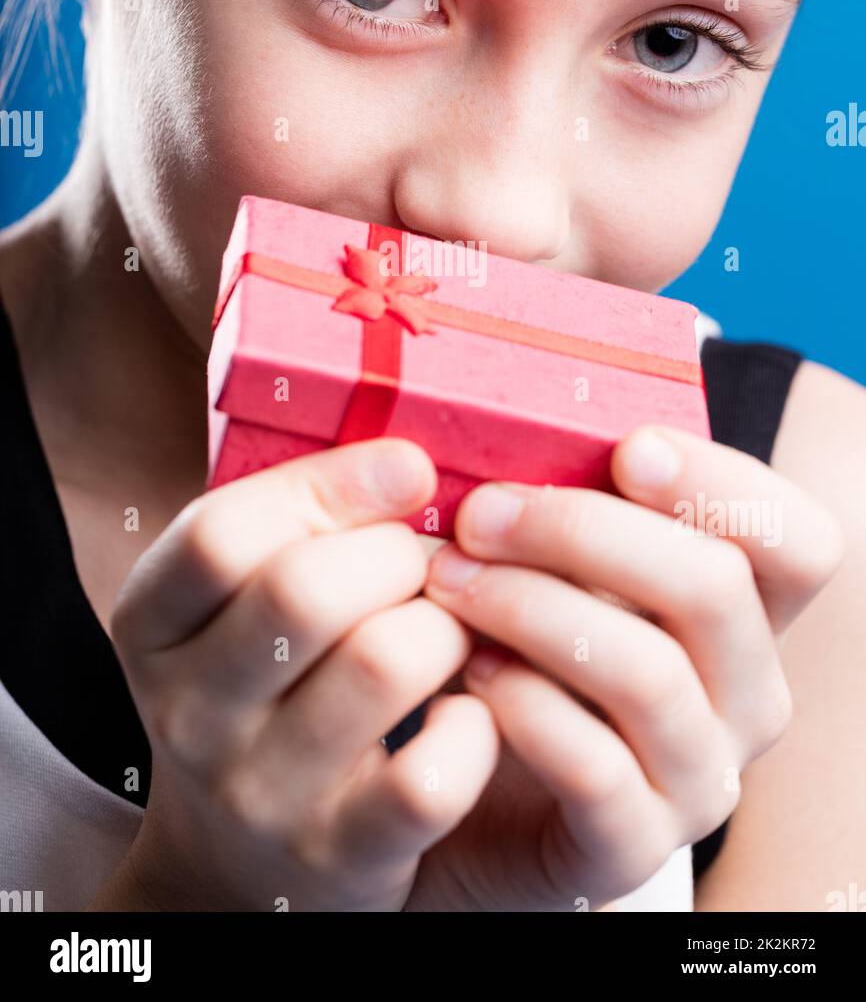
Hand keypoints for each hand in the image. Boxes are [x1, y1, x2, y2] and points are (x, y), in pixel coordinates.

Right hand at [104, 438, 498, 911]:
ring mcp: (262, 792)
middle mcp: (190, 713)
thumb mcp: (235, 601)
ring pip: (382, 662)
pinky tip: (469, 713)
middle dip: (397, 554)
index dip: (332, 484)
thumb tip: (412, 464)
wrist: (236, 868)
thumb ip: (300, 520)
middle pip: (303, 591)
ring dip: (446, 627)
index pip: (222, 534)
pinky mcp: (341, 856)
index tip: (407, 473)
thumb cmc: (262, 688)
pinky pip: (432, 776)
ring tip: (447, 633)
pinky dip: (476, 728)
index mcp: (152, 625)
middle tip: (425, 567)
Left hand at [408, 425, 843, 911]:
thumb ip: (574, 502)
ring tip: (448, 581)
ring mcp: (699, 777)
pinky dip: (525, 705)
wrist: (470, 794)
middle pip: (713, 588)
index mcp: (746, 614)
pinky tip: (468, 671)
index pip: (800, 540)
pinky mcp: (631, 845)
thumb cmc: (524, 649)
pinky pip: (595, 768)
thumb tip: (531, 413)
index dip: (727, 484)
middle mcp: (747, 695)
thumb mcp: (559, 568)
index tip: (627, 447)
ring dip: (534, 608)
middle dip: (583, 530)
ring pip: (649, 674)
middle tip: (478, 512)